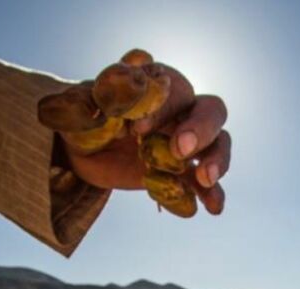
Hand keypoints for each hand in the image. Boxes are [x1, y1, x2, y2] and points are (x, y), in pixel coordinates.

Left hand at [63, 64, 229, 214]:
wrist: (82, 150)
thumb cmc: (86, 119)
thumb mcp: (84, 106)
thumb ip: (103, 93)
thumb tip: (129, 68)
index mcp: (160, 87)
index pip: (173, 91)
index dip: (161, 109)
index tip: (138, 129)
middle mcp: (181, 111)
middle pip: (211, 111)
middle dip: (201, 129)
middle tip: (180, 150)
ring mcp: (187, 144)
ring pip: (218, 145)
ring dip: (216, 161)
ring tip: (205, 179)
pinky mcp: (183, 174)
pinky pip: (203, 184)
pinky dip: (211, 195)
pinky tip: (213, 208)